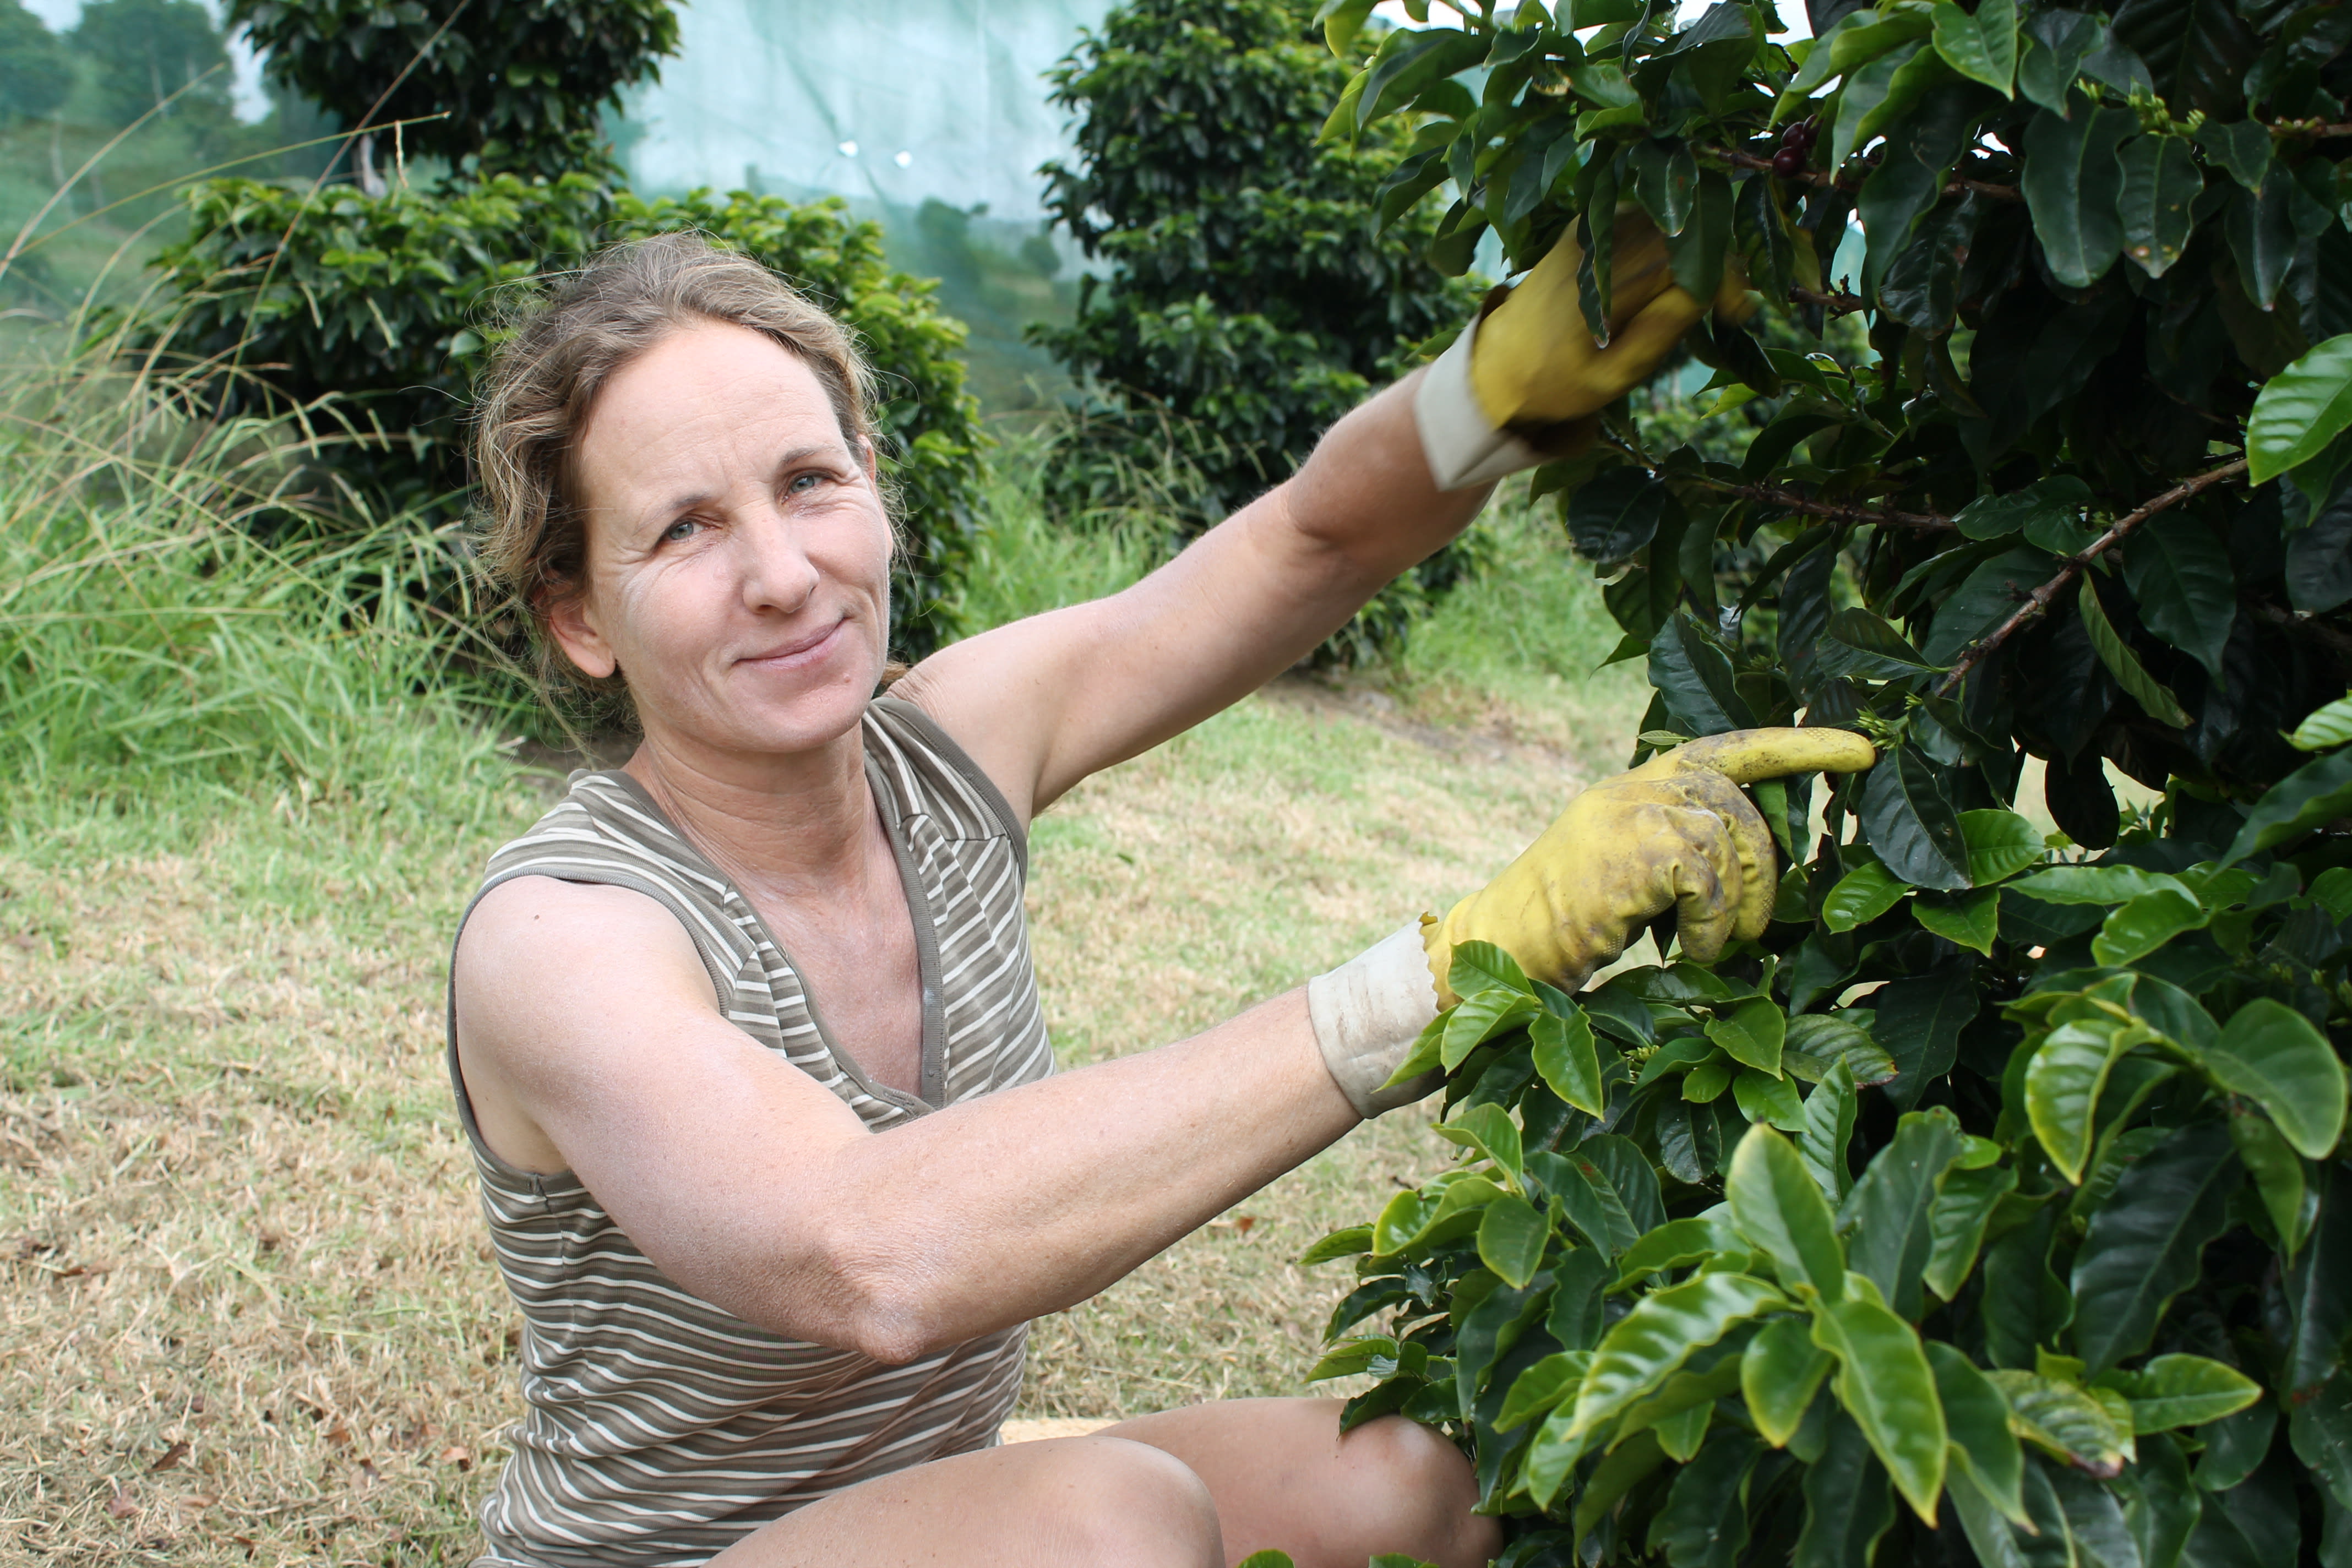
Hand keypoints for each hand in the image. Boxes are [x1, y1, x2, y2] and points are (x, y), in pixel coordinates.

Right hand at [1422, 728, 1876, 1003]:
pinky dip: (1713, 924)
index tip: (1861, 752)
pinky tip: (1691, 951)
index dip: (1798, 748)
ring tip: (1717, 946)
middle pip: (1738, 801)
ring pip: (1728, 839)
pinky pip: (1707, 878)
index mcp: (1636, 787)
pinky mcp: (1627, 854)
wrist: (1494, 949)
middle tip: (1759, 927)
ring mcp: (1627, 816)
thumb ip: (1679, 847)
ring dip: (1739, 906)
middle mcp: (1633, 789)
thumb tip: (1755, 867)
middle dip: (1766, 867)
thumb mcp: (1626, 870)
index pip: (1728, 748)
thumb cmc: (1563, 927)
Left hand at [1472, 208, 1753, 428]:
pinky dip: (1663, 240)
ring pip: (1661, 222)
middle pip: (1677, 233)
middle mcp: (1593, 247)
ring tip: (1707, 293)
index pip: (1683, 261)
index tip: (1741, 312)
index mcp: (1601, 285)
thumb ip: (1659, 332)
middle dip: (1715, 264)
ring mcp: (1586, 231)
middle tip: (1732, 304)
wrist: (1497, 366)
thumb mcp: (1612, 377)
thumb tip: (1704, 292)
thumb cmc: (1555, 383)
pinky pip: (1637, 220)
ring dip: (1692, 251)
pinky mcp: (1582, 229)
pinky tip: (1670, 274)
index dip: (1722, 280)